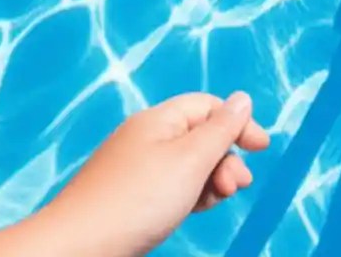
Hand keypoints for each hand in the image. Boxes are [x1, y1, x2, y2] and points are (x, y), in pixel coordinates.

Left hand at [41, 91, 269, 255]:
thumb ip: (221, 129)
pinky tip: (194, 210)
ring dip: (212, 179)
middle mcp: (147, 139)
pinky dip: (191, 194)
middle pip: (201, 137)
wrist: (79, 247)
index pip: (208, 106)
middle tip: (235, 187)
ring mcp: (138, 169)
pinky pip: (173, 186)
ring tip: (216, 200)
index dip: (238, 122)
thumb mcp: (191, 160)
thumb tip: (242, 98)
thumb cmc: (134, 202)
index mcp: (158, 121)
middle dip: (227, 159)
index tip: (261, 148)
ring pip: (189, 165)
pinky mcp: (133, 196)